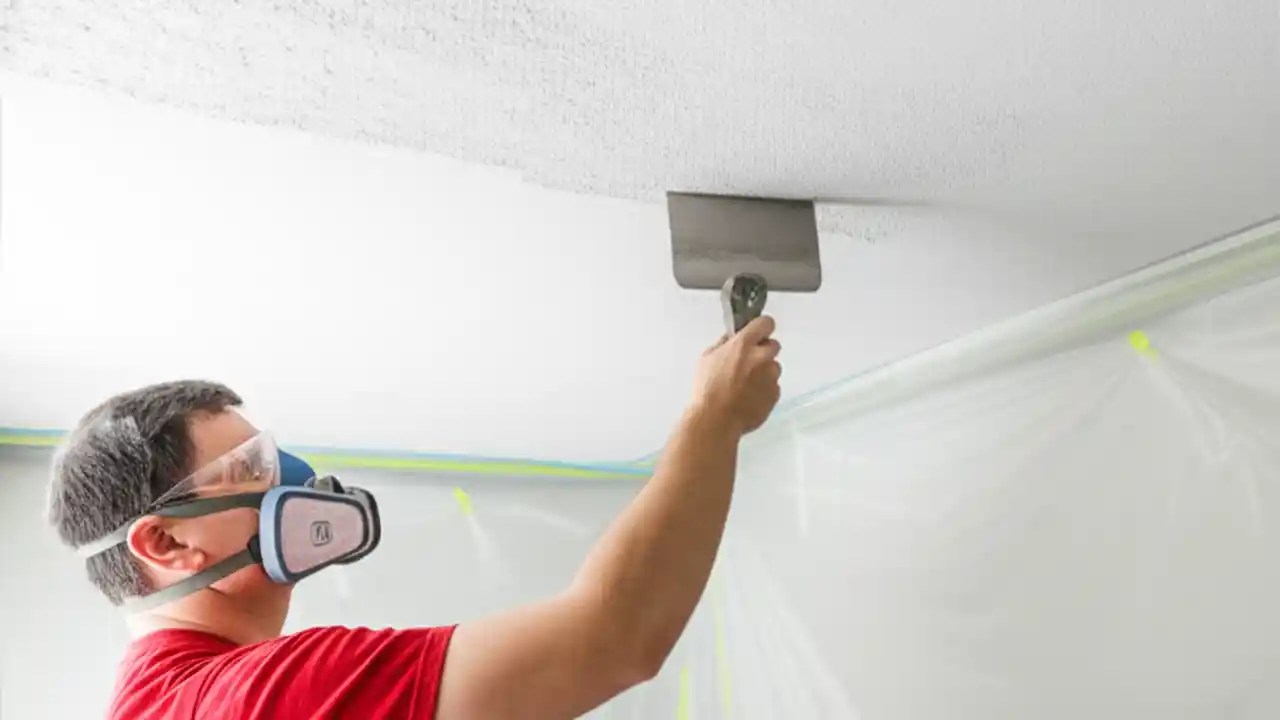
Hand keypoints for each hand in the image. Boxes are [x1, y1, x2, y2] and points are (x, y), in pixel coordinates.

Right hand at [690, 316, 781, 435]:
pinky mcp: (775, 395)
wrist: (716, 419)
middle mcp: (762, 357)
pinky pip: (773, 387)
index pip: (766, 322)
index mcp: (744, 344)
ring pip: (774, 368)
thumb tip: (732, 339)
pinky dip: (764, 390)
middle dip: (763, 351)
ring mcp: (771, 377)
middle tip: (748, 362)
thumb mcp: (707, 358)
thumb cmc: (707, 388)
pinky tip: (749, 398)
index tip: (756, 334)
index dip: (761, 328)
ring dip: (764, 372)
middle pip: (774, 345)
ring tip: (746, 386)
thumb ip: (723, 345)